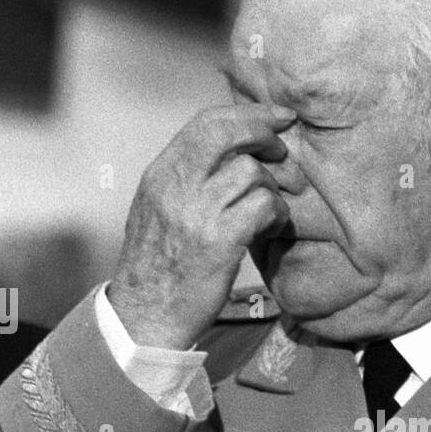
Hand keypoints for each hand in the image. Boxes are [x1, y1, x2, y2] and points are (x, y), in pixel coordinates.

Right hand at [108, 104, 292, 348]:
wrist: (147, 316)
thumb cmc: (160, 267)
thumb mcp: (159, 211)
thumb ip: (189, 178)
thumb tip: (233, 149)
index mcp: (161, 175)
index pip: (206, 123)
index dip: (249, 115)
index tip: (277, 118)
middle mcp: (176, 187)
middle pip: (229, 133)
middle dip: (265, 136)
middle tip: (283, 155)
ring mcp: (197, 213)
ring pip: (252, 172)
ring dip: (275, 188)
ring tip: (273, 209)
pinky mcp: (220, 241)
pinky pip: (264, 206)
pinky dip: (278, 214)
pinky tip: (273, 228)